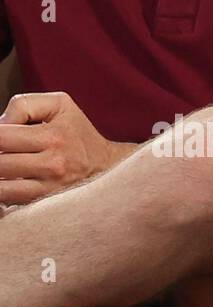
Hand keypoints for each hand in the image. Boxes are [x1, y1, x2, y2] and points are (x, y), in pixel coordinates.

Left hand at [0, 92, 128, 204]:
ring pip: (3, 188)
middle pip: (0, 164)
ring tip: (6, 168)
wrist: (109, 165)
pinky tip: (8, 182)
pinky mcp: (49, 202)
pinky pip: (13, 202)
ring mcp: (52, 187)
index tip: (2, 139)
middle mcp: (54, 164)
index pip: (1, 137)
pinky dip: (4, 192)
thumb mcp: (58, 104)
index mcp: (53, 136)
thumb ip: (23, 105)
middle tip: (4, 153)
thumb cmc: (78, 132)